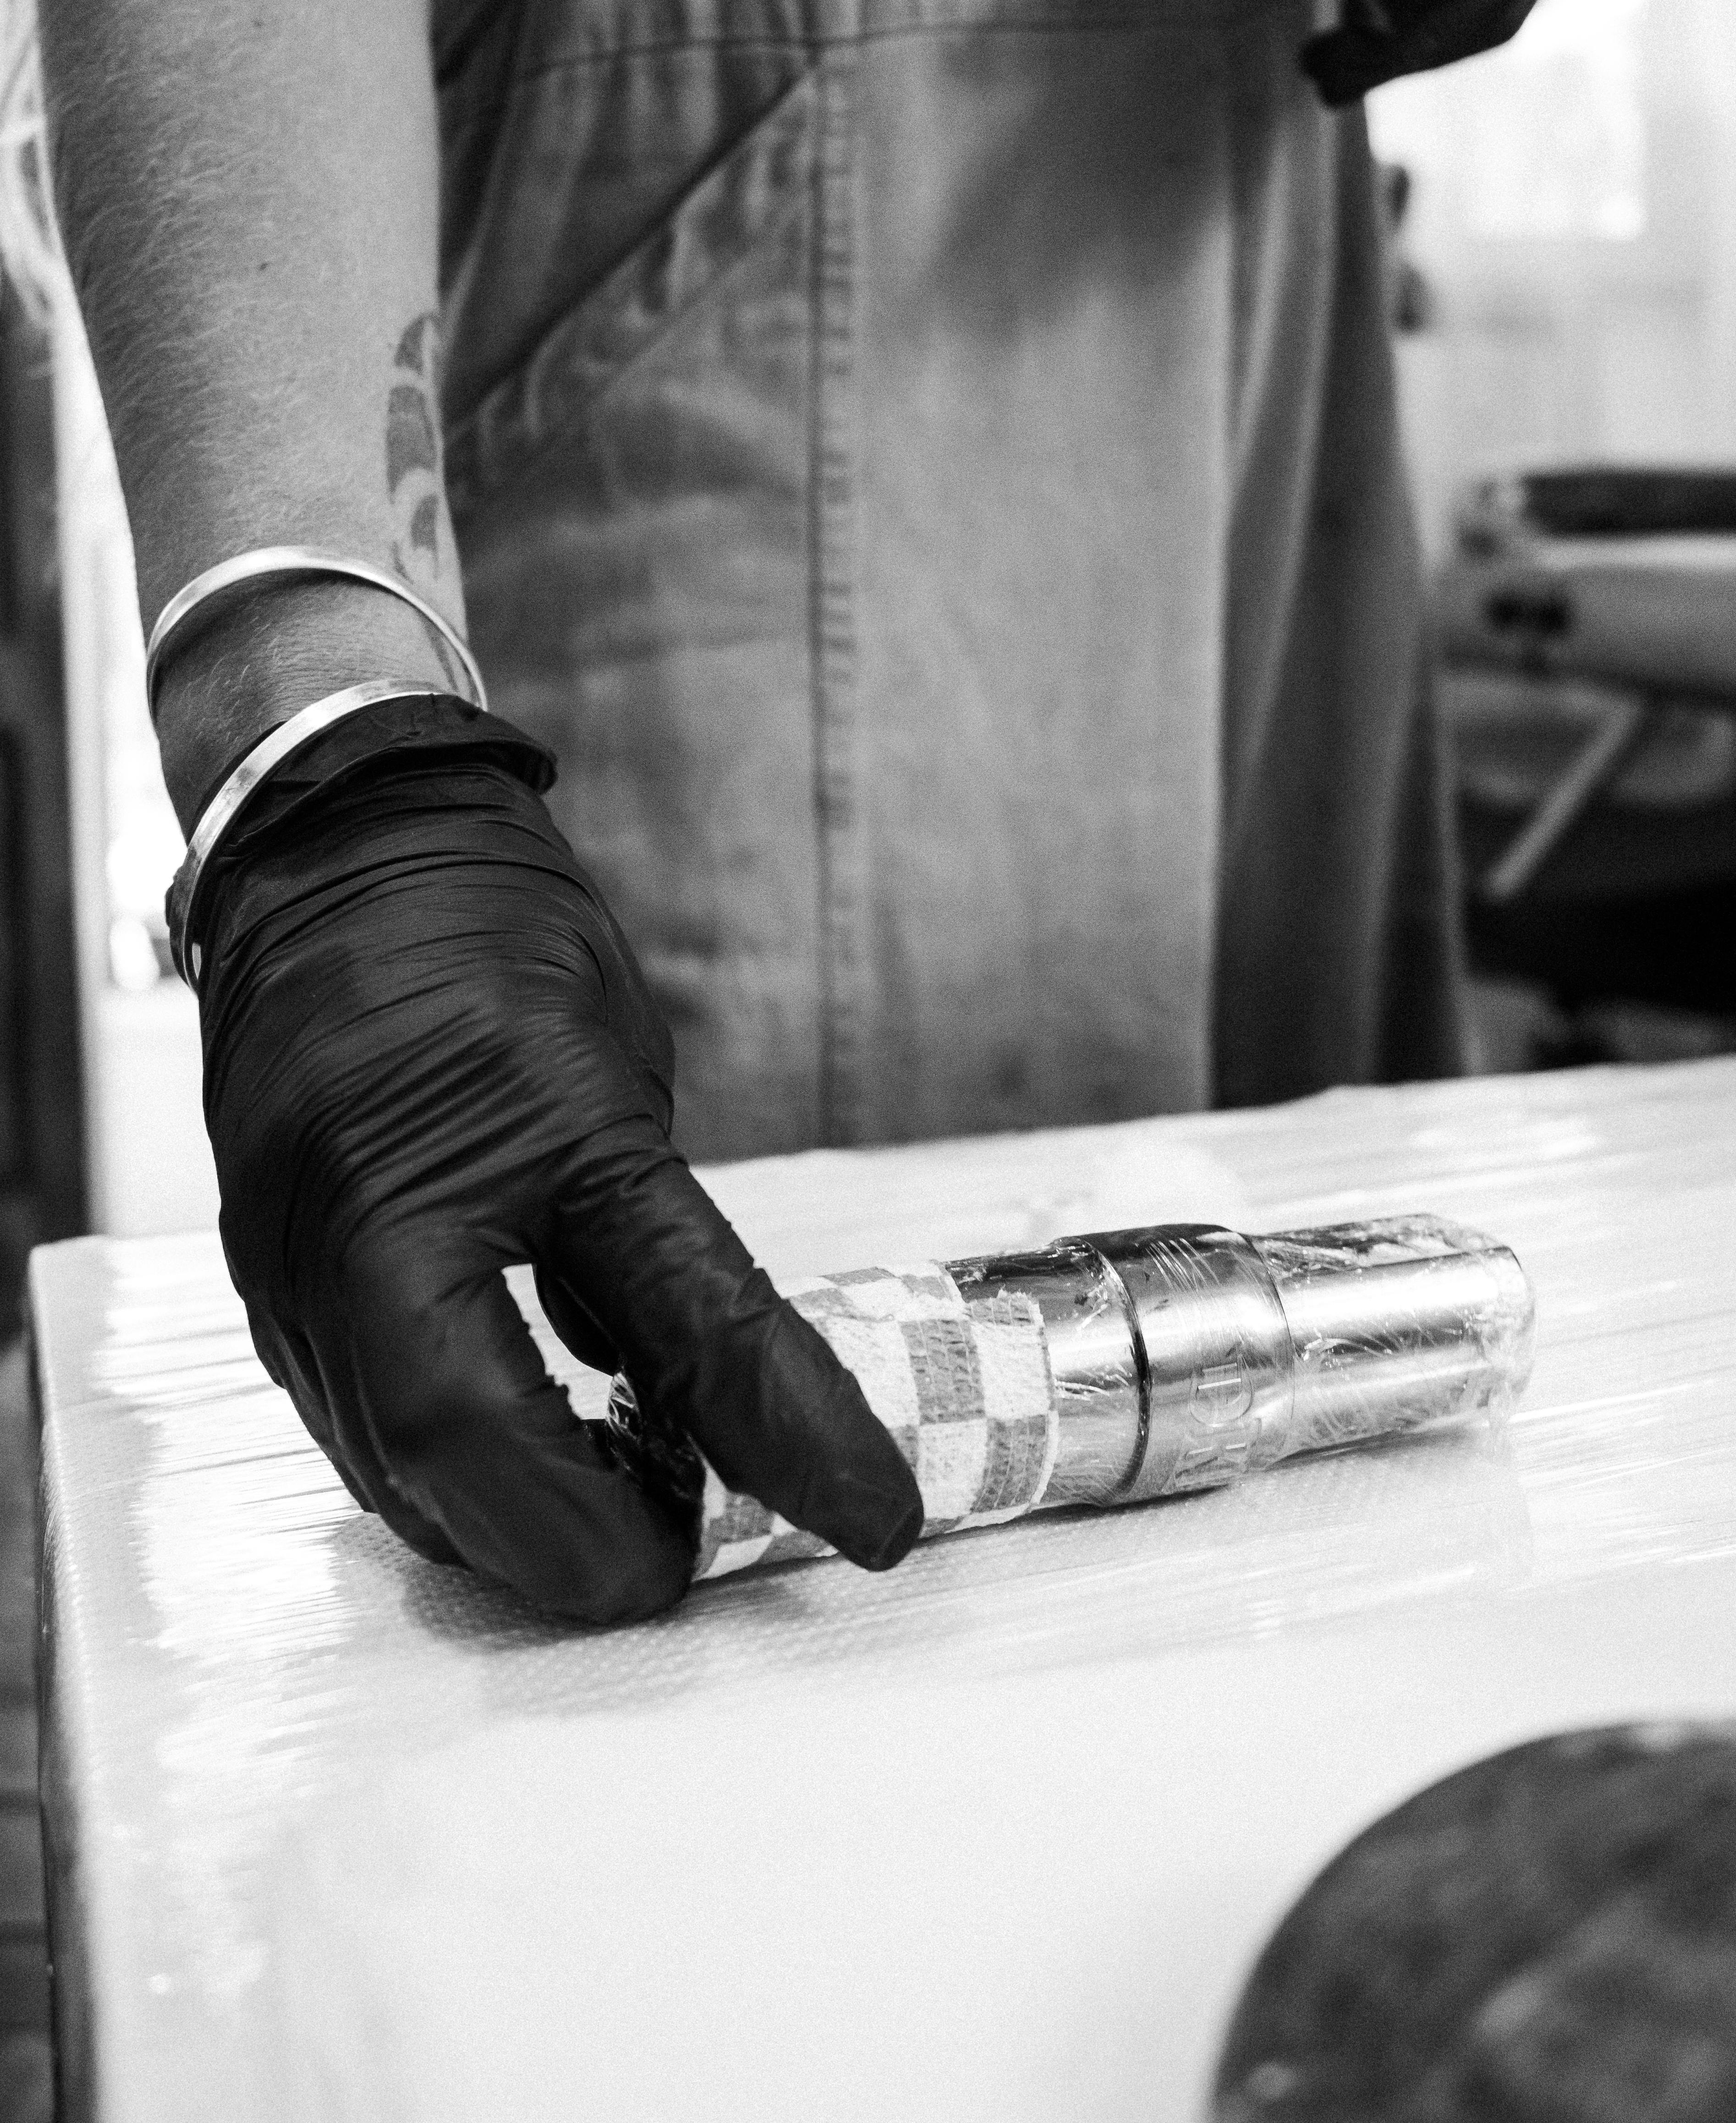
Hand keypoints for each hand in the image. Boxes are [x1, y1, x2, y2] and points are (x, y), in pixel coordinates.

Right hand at [183, 693, 923, 1621]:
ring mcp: (281, 1275)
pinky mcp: (282, 1273)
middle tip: (697, 1541)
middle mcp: (312, 1264)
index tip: (729, 1535)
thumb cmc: (491, 952)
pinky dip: (469, 1457)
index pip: (499, 1434)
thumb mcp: (621, 1119)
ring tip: (642, 1490)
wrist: (352, 845)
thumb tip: (803, 1451)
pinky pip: (366, 1414)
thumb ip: (695, 1302)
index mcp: (391, 1214)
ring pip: (397, 1471)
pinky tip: (556, 1437)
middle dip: (573, 1542)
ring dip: (522, 1513)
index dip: (621, 1524)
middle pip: (435, 1481)